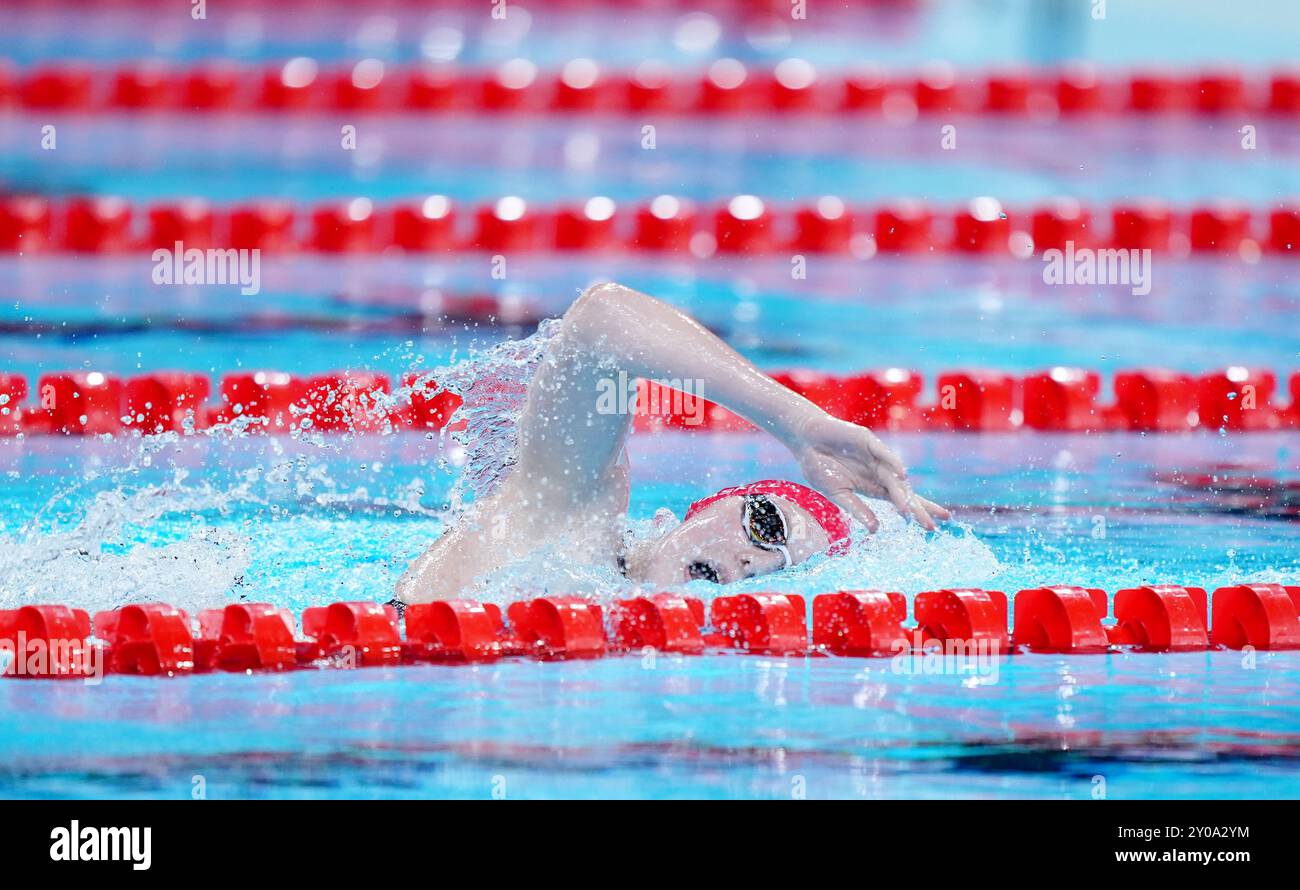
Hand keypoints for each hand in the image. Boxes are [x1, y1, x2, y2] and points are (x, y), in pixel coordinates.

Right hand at [789, 414, 949, 532]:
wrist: (805, 440)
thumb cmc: (818, 466)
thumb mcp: (837, 493)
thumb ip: (856, 508)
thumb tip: (876, 529)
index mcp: (872, 486)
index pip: (900, 500)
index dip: (916, 512)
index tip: (931, 528)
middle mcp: (878, 472)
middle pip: (904, 491)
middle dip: (919, 508)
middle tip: (935, 523)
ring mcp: (874, 456)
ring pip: (894, 477)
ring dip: (903, 494)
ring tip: (909, 510)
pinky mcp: (867, 441)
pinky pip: (883, 453)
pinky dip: (893, 462)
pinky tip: (902, 475)